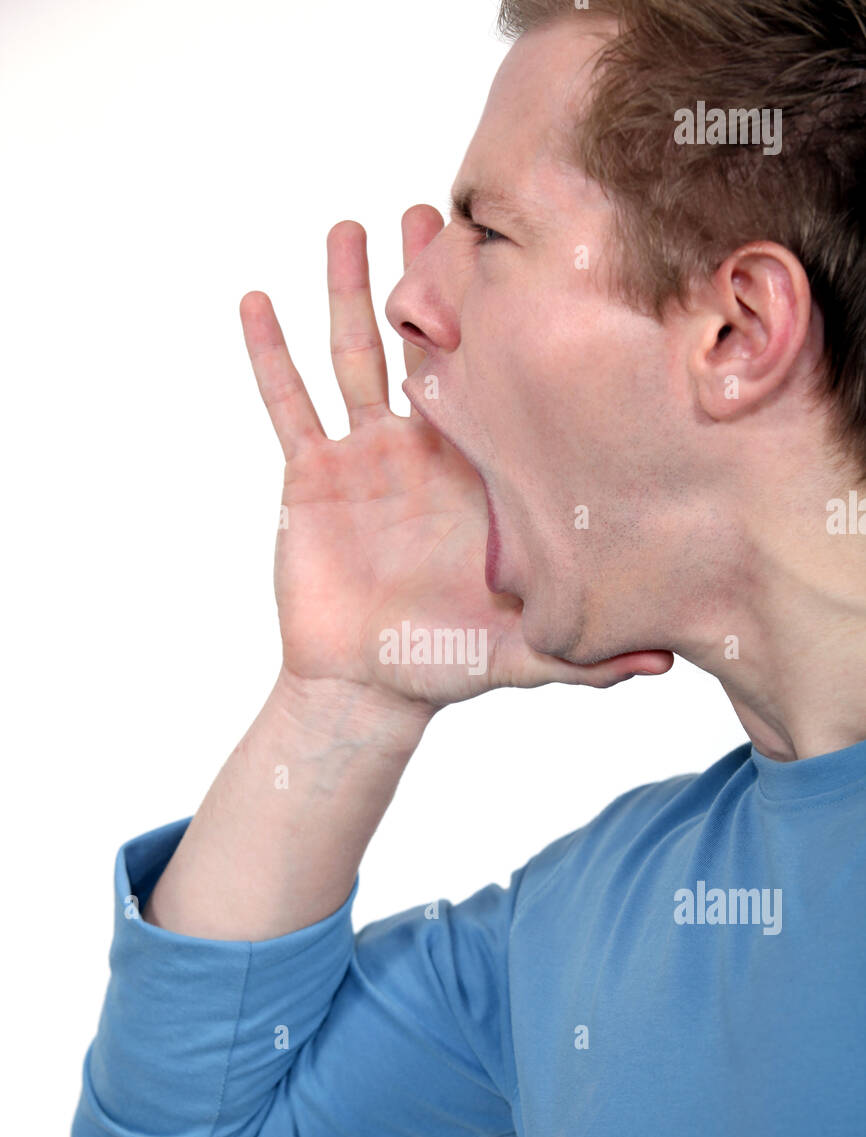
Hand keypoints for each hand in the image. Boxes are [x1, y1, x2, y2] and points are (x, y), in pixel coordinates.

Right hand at [239, 209, 672, 711]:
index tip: (510, 262)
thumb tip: (669, 663)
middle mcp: (422, 449)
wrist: (367, 683)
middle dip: (427, 284)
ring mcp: (364, 455)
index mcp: (476, 472)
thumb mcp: (523, 653)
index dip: (494, 327)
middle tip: (435, 212)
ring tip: (348, 228)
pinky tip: (256, 302)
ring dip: (348, 295)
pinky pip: (287, 405)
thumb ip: (587, 653)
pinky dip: (268, 356)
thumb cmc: (445, 662)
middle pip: (424, 349)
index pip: (489, 383)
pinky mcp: (310, 474)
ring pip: (353, 357)